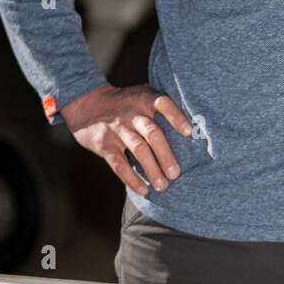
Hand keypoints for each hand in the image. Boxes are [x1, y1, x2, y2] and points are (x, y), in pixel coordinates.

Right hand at [60, 84, 193, 195]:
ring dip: (152, 170)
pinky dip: (131, 179)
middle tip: (176, 174)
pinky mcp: (105, 145)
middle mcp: (132, 114)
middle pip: (152, 133)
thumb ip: (161, 103)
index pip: (163, 104)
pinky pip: (119, 164)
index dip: (176, 117)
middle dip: (166, 155)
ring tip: (163, 186)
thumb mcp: (142, 94)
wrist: (88, 104)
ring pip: (138, 150)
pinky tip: (143, 190)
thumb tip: (196, 120)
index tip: (189, 132)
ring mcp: (118, 130)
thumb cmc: (126, 102)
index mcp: (145, 99)